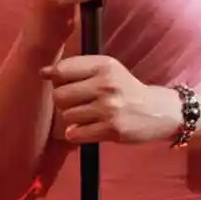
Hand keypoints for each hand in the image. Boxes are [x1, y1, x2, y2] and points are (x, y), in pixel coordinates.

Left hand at [41, 55, 179, 144]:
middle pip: (60, 95)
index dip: (57, 80)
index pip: (63, 70)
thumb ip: (76, 69)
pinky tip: (89, 129)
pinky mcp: (112, 129)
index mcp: (104, 65)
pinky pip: (76, 134)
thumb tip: (42, 72)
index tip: (64, 84)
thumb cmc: (127, 90)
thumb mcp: (107, 71)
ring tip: (89, 116)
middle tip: (79, 103)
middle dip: (64, 102)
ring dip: (74, 119)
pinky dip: (78, 134)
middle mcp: (106, 84)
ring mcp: (109, 108)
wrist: (158, 112)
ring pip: (67, 116)